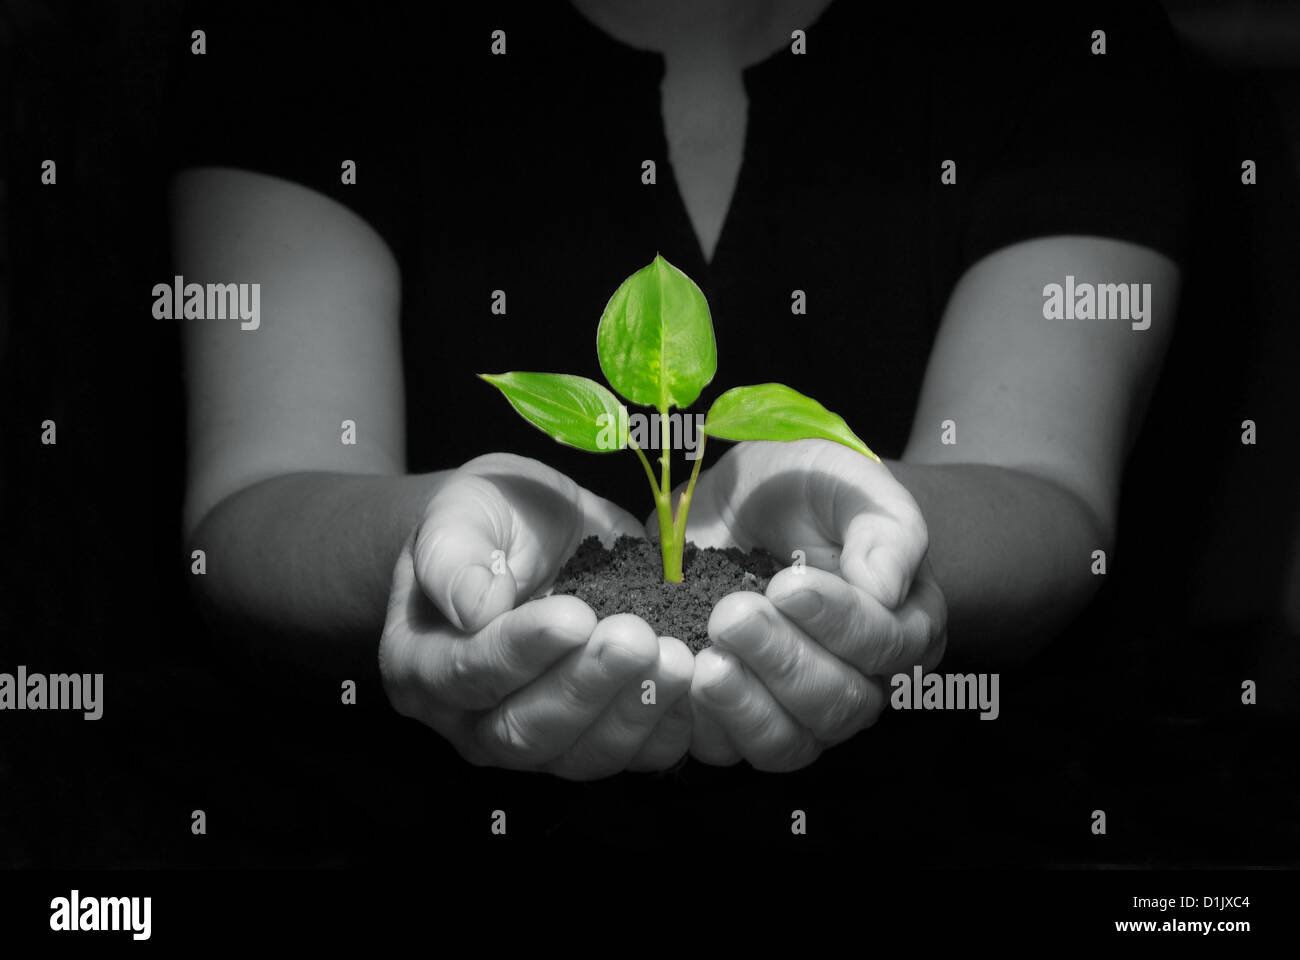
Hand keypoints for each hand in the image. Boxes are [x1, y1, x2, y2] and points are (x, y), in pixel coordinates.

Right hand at [379, 453, 693, 778]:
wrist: (528, 536)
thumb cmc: (486, 521)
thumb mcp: (460, 512)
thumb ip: (453, 553)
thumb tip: (472, 607)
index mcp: (423, 663)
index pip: (468, 673)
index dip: (521, 651)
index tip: (574, 615)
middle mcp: (471, 719)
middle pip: (525, 731)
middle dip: (587, 687)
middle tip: (635, 638)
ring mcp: (536, 739)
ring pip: (581, 756)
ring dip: (634, 711)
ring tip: (676, 658)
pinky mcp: (593, 739)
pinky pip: (632, 756)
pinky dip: (668, 728)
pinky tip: (698, 684)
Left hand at [678, 440, 947, 770]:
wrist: (741, 502)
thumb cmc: (806, 490)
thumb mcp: (848, 483)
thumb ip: (882, 529)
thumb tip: (887, 587)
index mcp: (902, 627)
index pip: (886, 647)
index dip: (840, 622)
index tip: (788, 584)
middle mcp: (859, 681)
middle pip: (837, 704)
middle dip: (783, 661)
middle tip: (732, 614)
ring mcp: (797, 710)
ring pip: (786, 743)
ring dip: (745, 706)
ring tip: (707, 662)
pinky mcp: (735, 718)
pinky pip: (725, 748)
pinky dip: (702, 722)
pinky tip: (678, 679)